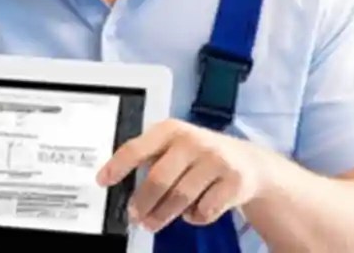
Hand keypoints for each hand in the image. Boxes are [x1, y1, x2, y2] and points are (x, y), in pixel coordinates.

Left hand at [96, 119, 267, 231]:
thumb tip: (116, 181)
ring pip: (180, 198)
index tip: (103, 181)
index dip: (118, 166)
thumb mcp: (176, 146)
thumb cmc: (201, 156)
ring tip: (152, 223)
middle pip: (158, 179)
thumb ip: (149, 158)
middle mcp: (193, 141)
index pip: (137, 147)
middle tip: (134, 217)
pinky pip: (204, 210)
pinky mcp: (233, 182)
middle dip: (142, 203)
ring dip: (162, 215)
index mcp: (172, 129)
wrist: (250, 163)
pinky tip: (194, 211)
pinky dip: (194, 217)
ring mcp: (215, 161)